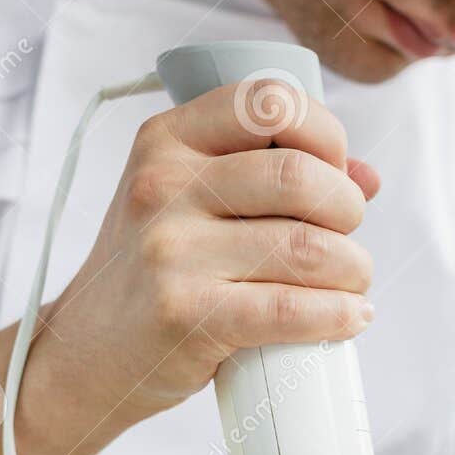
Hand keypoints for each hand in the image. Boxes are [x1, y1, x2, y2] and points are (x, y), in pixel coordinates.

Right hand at [42, 81, 379, 425]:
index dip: (327, 135)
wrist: (87, 353)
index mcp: (167, 140)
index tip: (337, 175)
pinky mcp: (185, 315)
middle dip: (348, 209)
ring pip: (307, 247)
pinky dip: (337, 315)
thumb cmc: (155, 273)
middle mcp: (163, 185)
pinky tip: (350, 318)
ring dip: (353, 268)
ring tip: (352, 284)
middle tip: (348, 239)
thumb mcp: (187, 202)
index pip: (269, 101)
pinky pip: (289, 308)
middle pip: (301, 176)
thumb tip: (367, 176)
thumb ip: (267, 175)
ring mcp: (170, 251)